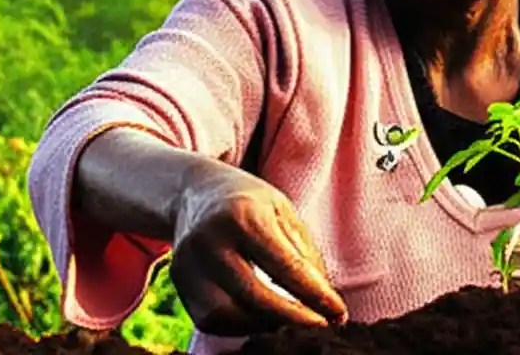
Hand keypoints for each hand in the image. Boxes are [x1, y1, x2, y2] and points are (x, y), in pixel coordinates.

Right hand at [169, 162, 348, 336]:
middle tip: (320, 327)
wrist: (194, 191)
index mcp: (241, 215)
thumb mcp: (281, 210)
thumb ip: (303, 253)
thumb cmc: (247, 201)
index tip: (339, 314)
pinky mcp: (180, 282)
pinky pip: (212, 319)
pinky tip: (261, 318)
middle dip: (294, 321)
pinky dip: (240, 325)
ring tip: (290, 322)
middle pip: (255, 298)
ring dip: (265, 327)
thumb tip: (324, 301)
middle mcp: (210, 240)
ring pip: (229, 316)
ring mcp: (189, 263)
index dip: (316, 296)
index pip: (285, 267)